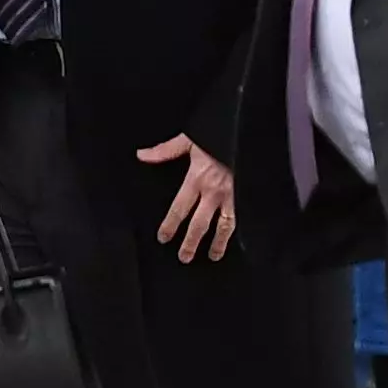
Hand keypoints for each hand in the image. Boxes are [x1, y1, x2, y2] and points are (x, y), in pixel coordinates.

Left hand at [135, 135, 235, 262]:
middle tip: (184, 257)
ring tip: (212, 256)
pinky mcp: (246, 194)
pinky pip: (241, 216)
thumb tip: (142, 155)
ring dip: (218, 243)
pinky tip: (235, 241)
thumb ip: (165, 150)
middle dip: (191, 242)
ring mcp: (232, 195)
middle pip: (200, 223)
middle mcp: (214, 191)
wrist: (244, 130)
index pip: (180, 208)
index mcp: (197, 178)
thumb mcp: (188, 139)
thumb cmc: (217, 134)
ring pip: (224, 225)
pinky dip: (237, 231)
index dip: (170, 225)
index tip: (164, 237)